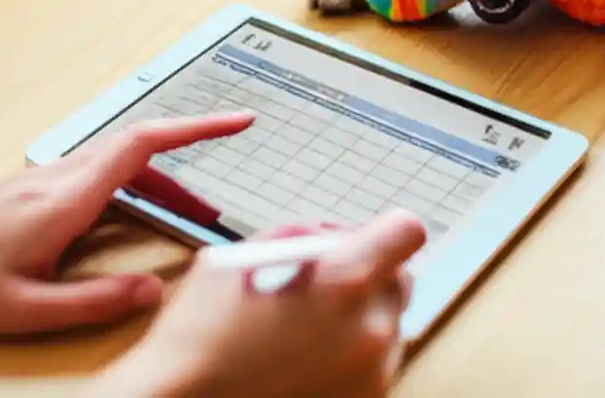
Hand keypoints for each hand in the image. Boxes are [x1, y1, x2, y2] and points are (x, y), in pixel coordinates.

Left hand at [0, 114, 254, 333]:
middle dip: (189, 171)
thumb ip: (94, 303)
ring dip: (161, 184)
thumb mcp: (24, 308)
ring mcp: (45, 181)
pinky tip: (132, 217)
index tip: (238, 121)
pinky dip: (133, 189)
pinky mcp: (33, 191)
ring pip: (120, 166)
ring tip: (189, 218)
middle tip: (218, 205)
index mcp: (67, 198)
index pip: (145, 145)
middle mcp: (60, 179)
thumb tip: (154, 293)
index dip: (198, 128)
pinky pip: (99, 176)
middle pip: (141, 153)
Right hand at [91, 211, 425, 397]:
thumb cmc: (198, 339)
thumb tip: (326, 235)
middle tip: (321, 282)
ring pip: (389, 324)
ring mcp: (372, 374)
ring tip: (304, 325)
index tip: (368, 238)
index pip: (406, 232)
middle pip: (400, 280)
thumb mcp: (235, 259)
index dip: (385, 230)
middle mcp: (370, 330)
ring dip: (360, 315)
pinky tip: (305, 355)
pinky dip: (351, 353)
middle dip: (369, 274)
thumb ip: (295, 236)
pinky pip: (375, 363)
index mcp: (343, 282)